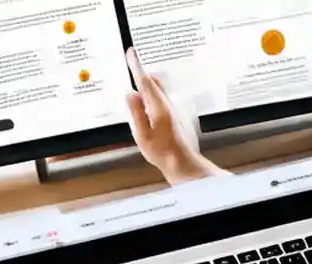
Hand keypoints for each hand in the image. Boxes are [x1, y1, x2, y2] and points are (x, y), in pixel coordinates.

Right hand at [124, 47, 227, 184]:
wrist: (182, 163)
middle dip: (142, 75)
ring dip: (147, 87)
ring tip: (136, 95)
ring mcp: (173, 110)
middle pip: (154, 82)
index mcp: (159, 107)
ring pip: (158, 90)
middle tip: (131, 70)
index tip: (131, 52)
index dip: (136, 66)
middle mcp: (168, 105)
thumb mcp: (142, 134)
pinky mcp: (174, 116)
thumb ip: (136, 112)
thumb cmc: (163, 152)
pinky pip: (160, 99)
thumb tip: (130, 94)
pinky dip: (151, 97)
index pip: (145, 81)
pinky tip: (146, 109)